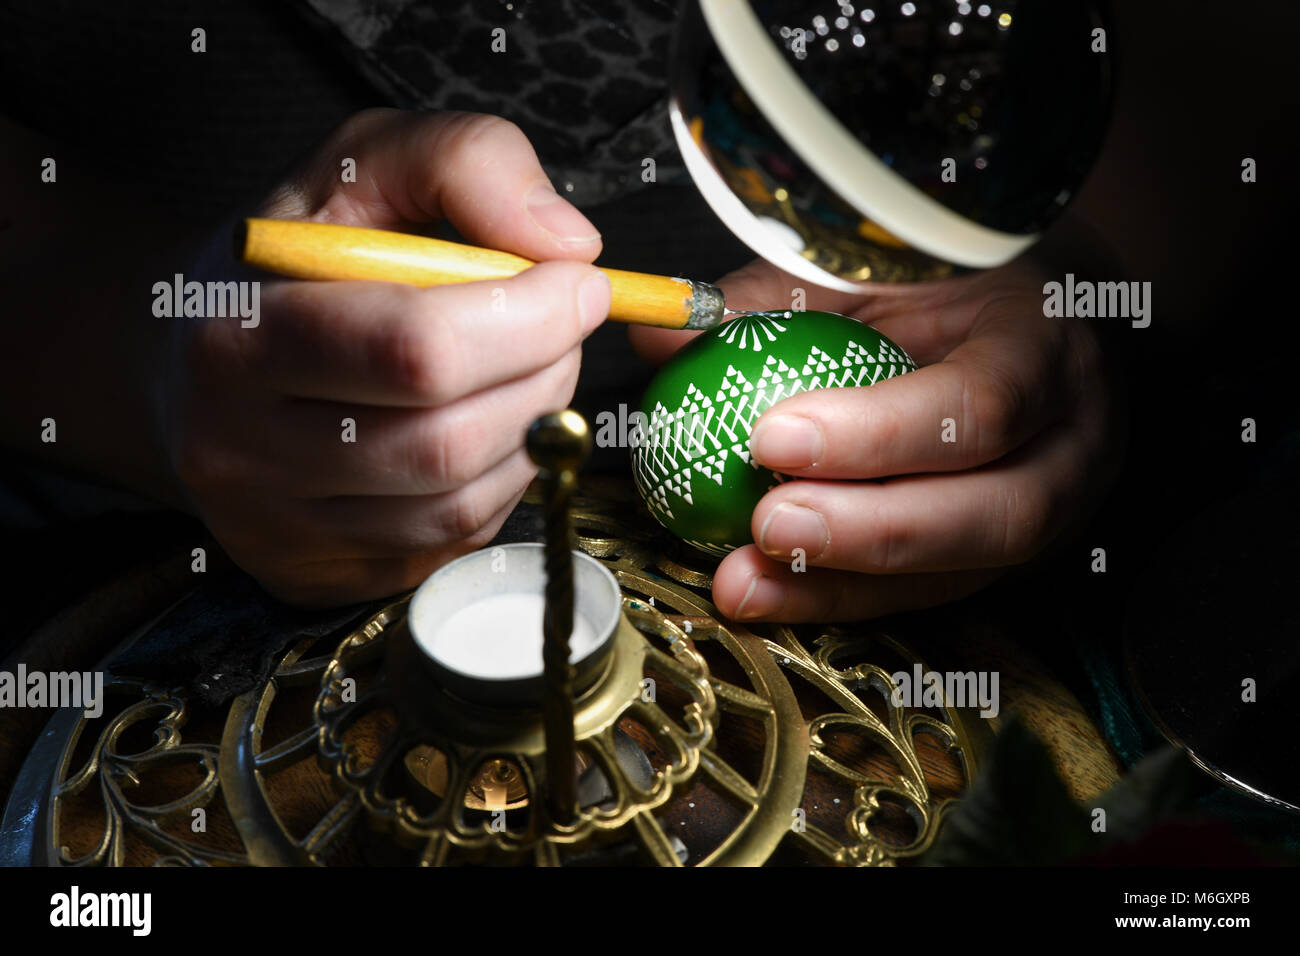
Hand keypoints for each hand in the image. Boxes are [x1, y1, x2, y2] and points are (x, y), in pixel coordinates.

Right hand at [160, 109, 610, 604]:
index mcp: (240, 337)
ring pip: (459, 504)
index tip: (577, 284)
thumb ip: (464, 163)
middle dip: (543, 375)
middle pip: (448, 440)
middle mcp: (242, 450)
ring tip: (530, 370)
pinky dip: (501, 482)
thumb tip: (566, 243)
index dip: (530, 320)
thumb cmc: (290, 259)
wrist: (187, 358)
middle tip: (563, 327)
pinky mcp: (318, 576)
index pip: (417, 351)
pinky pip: (451, 545)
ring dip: (533, 433)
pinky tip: (489, 426)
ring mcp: (280, 528)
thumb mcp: (360, 164)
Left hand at [630, 254, 1123, 620]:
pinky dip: (842, 600)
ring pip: (963, 571)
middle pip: (989, 510)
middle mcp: (1071, 440)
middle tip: (766, 523)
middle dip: (869, 529)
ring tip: (746, 578)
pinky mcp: (1009, 558)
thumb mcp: (871, 273)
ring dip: (845, 583)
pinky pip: (930, 594)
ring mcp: (1053, 510)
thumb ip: (773, 304)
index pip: (985, 402)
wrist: (1039, 317)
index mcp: (1048, 346)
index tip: (771, 434)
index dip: (881, 431)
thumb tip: (659, 335)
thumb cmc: (948, 286)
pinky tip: (765, 594)